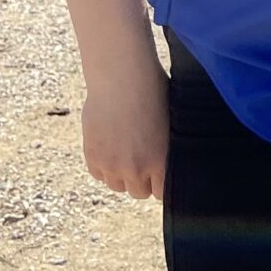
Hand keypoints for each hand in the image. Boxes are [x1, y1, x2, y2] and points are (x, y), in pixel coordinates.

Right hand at [80, 49, 169, 199]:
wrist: (123, 77)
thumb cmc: (155, 92)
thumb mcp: (172, 122)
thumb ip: (169, 149)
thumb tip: (178, 160)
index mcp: (162, 163)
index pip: (162, 193)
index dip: (161, 183)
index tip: (161, 173)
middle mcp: (136, 170)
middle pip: (139, 192)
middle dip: (142, 179)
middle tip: (143, 158)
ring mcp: (112, 165)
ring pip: (117, 185)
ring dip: (121, 174)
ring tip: (127, 149)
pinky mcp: (92, 157)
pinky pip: (98, 174)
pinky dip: (103, 164)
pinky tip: (111, 144)